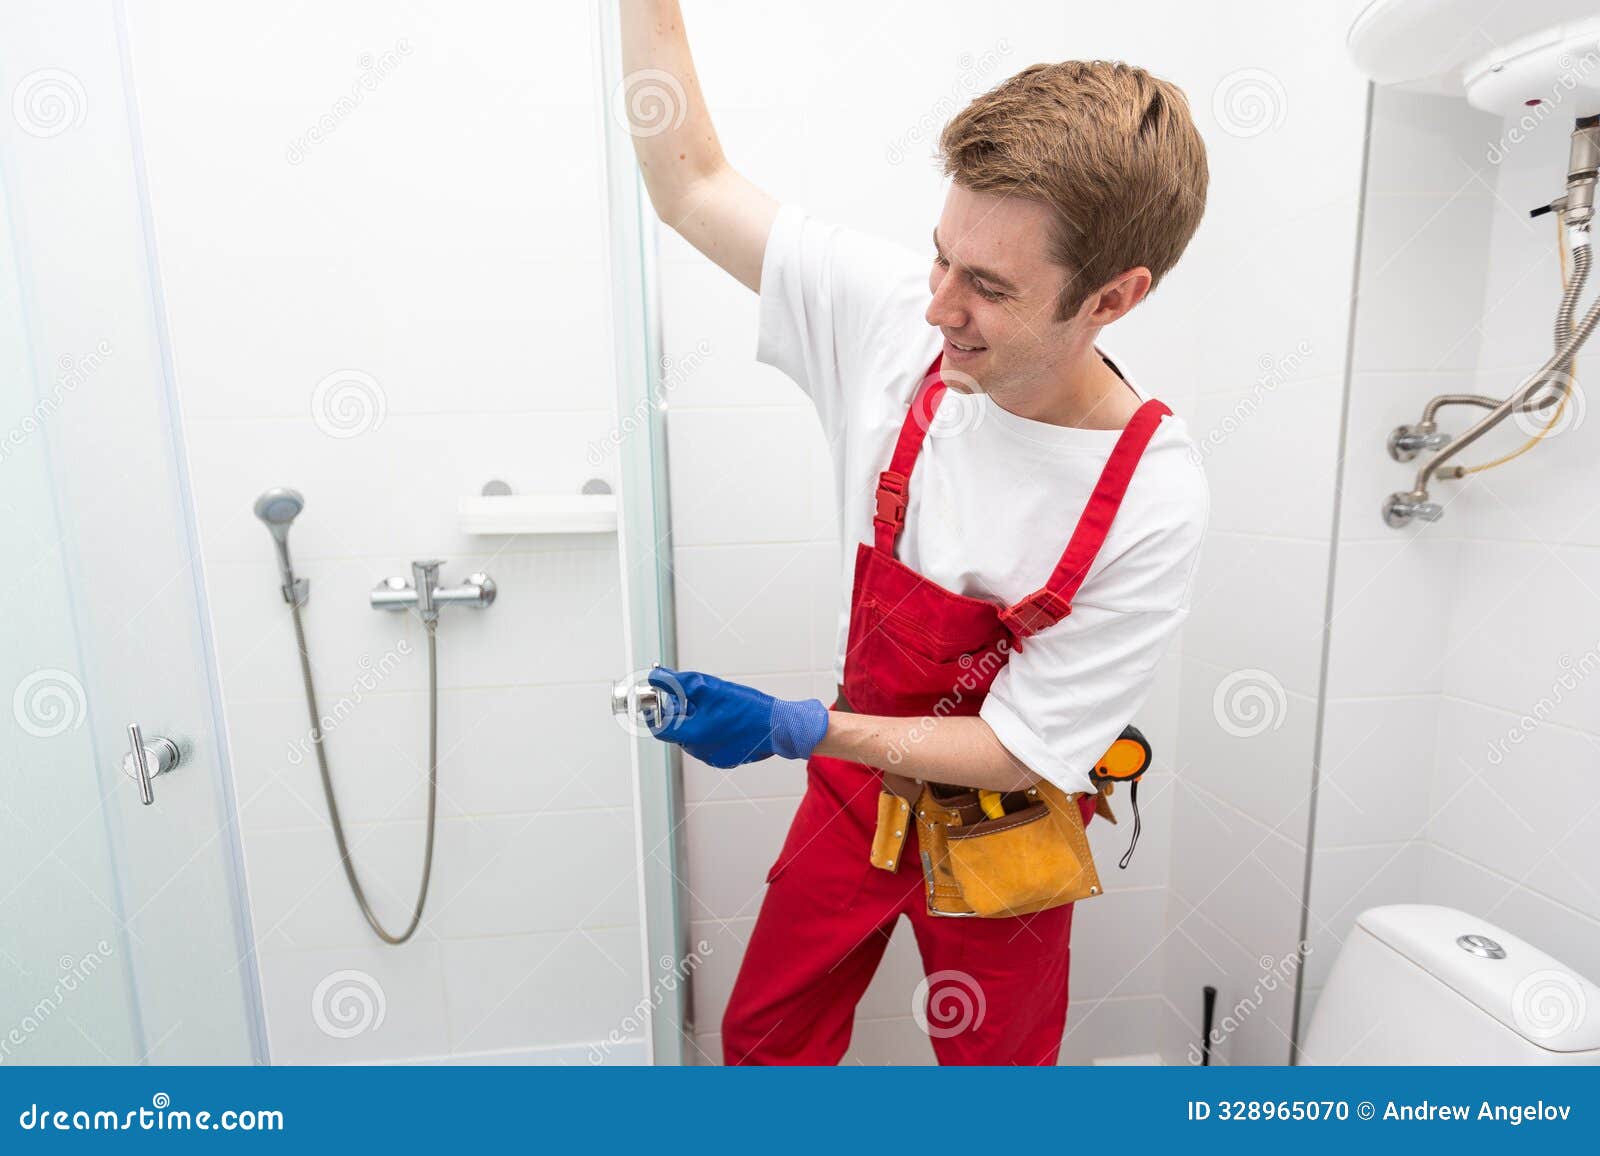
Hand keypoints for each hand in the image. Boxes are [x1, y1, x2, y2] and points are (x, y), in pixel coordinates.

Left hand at [646, 667, 828, 767]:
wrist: (778, 726)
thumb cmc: (746, 707)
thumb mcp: (708, 687)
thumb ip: (678, 682)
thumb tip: (656, 676)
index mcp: (692, 736)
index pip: (659, 727)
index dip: (654, 711)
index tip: (655, 699)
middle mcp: (699, 751)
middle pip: (677, 730)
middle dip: (679, 711)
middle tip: (689, 694)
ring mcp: (713, 757)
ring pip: (693, 736)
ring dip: (696, 720)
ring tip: (713, 703)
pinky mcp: (726, 758)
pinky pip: (709, 742)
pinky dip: (710, 729)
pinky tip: (725, 716)